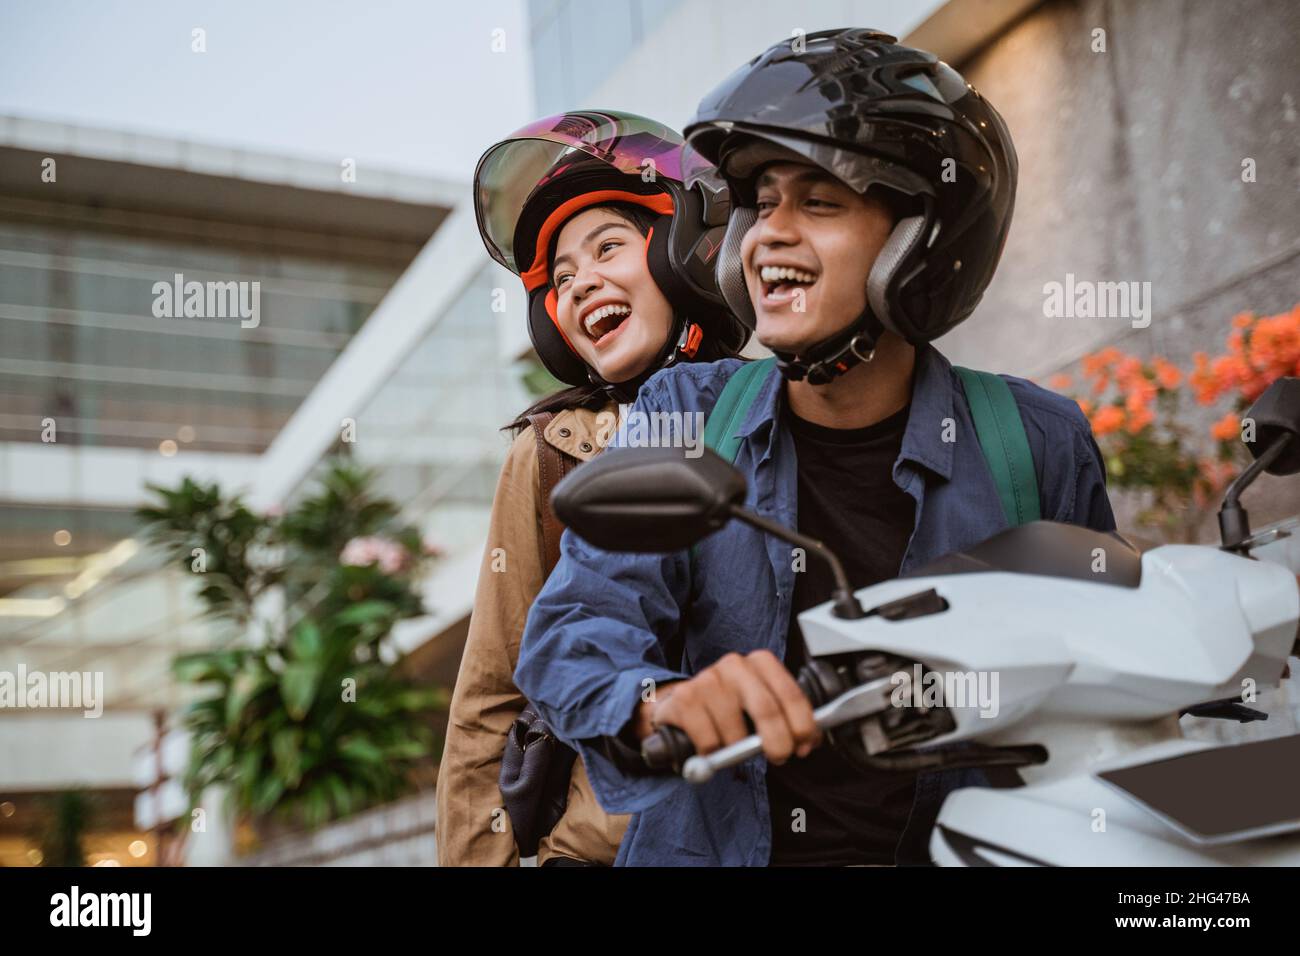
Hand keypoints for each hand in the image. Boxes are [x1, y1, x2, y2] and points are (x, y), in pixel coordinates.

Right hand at [634, 651, 821, 763]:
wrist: (683, 706)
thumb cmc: (730, 708)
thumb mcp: (762, 704)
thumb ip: (787, 718)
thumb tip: (809, 741)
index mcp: (761, 662)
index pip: (791, 694)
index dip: (802, 724)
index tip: (804, 745)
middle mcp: (735, 665)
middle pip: (766, 709)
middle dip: (778, 742)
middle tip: (779, 757)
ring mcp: (708, 679)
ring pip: (735, 731)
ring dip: (738, 751)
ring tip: (733, 747)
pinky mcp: (685, 698)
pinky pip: (709, 740)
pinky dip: (713, 752)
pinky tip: (710, 744)